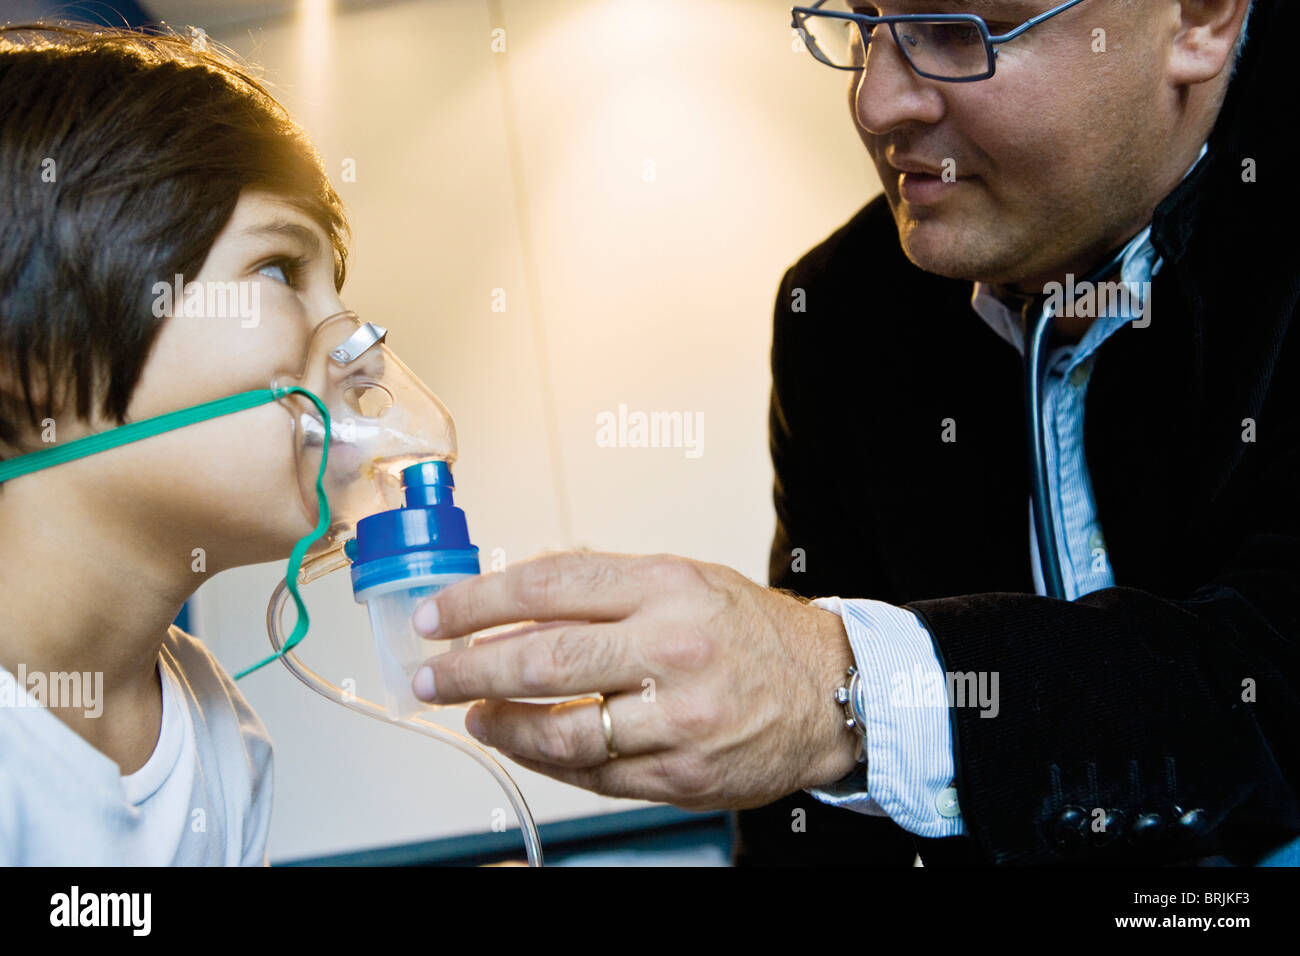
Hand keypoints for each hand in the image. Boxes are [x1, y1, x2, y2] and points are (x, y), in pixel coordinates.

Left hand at [410, 551, 861, 809]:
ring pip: (562, 728)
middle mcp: (672, 647)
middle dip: (469, 669)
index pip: (548, 586)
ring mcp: (679, 717)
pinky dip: (547, 761)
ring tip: (475, 716)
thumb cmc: (753, 632)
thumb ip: (605, 583)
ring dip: (502, 725)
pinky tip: (526, 745)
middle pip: (543, 659)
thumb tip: (518, 590)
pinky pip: (594, 774)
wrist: (830, 690)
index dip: (478, 602)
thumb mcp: (685, 578)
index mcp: (668, 586)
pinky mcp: (682, 773)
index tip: (438, 618)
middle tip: (431, 676)